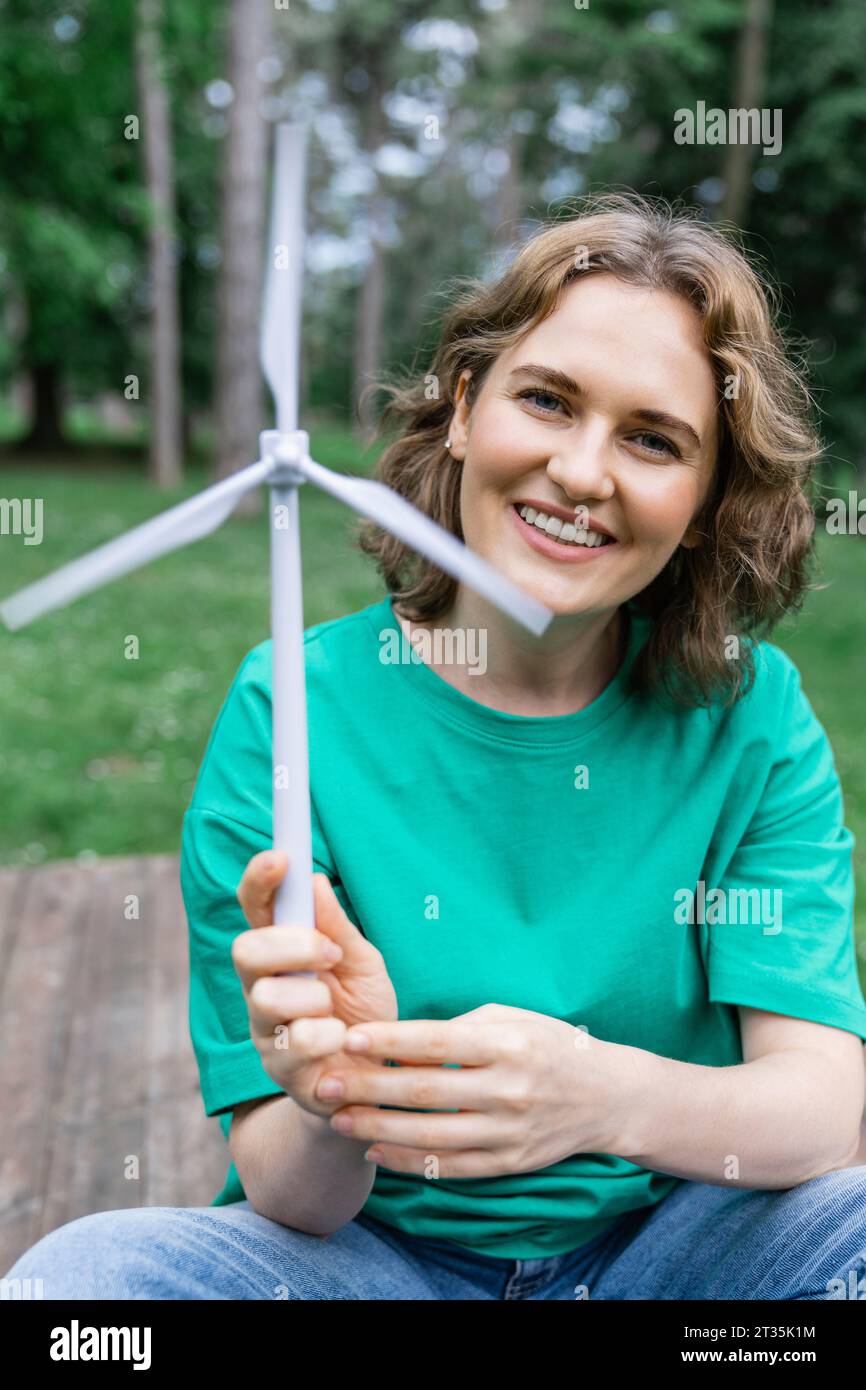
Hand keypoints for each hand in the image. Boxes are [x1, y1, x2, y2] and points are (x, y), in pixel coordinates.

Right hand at [232, 851, 397, 1119]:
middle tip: (331, 952)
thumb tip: (313, 879)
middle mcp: (262, 986)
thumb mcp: (363, 963)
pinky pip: (295, 1043)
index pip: (254, 908)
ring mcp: (264, 1028)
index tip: (281, 857)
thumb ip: (338, 927)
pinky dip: (329, 1035)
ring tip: (337, 1010)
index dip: (259, 880)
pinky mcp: (278, 1068)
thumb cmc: (366, 1012)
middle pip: (245, 950)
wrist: (378, 1079)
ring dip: (313, 997)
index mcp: (281, 952)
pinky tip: (341, 1041)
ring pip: (266, 997)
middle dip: (291, 945)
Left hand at [315, 1003, 635, 1176]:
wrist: (607, 1097)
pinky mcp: (509, 1162)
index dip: (391, 1041)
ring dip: (378, 1128)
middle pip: (426, 1090)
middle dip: (369, 1087)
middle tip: (325, 1082)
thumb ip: (459, 1028)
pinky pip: (449, 1166)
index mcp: (508, 1044)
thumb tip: (401, 1040)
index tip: (350, 1038)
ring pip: (431, 1135)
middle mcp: (509, 1089)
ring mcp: (509, 1131)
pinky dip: (408, 1161)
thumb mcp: (511, 1019)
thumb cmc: (549, 1045)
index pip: (438, 1042)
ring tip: (339, 1119)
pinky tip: (375, 1151)